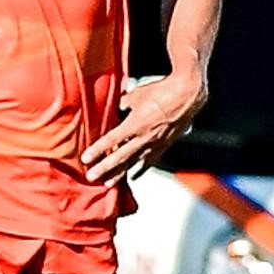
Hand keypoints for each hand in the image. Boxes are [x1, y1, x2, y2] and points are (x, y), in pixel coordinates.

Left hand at [84, 70, 204, 186]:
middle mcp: (145, 137)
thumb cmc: (161, 90)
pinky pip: (150, 161)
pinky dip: (141, 169)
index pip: (111, 140)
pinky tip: (134, 176)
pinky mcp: (165, 144)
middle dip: (104, 168)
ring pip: (134, 163)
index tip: (85, 159)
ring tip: (108, 183)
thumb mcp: (136, 94)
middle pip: (120, 157)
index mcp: (136, 124)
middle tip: (91, 177)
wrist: (188, 94)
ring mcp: (156, 143)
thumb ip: (121, 104)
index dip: (97, 150)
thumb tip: (112, 110)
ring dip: (120, 174)